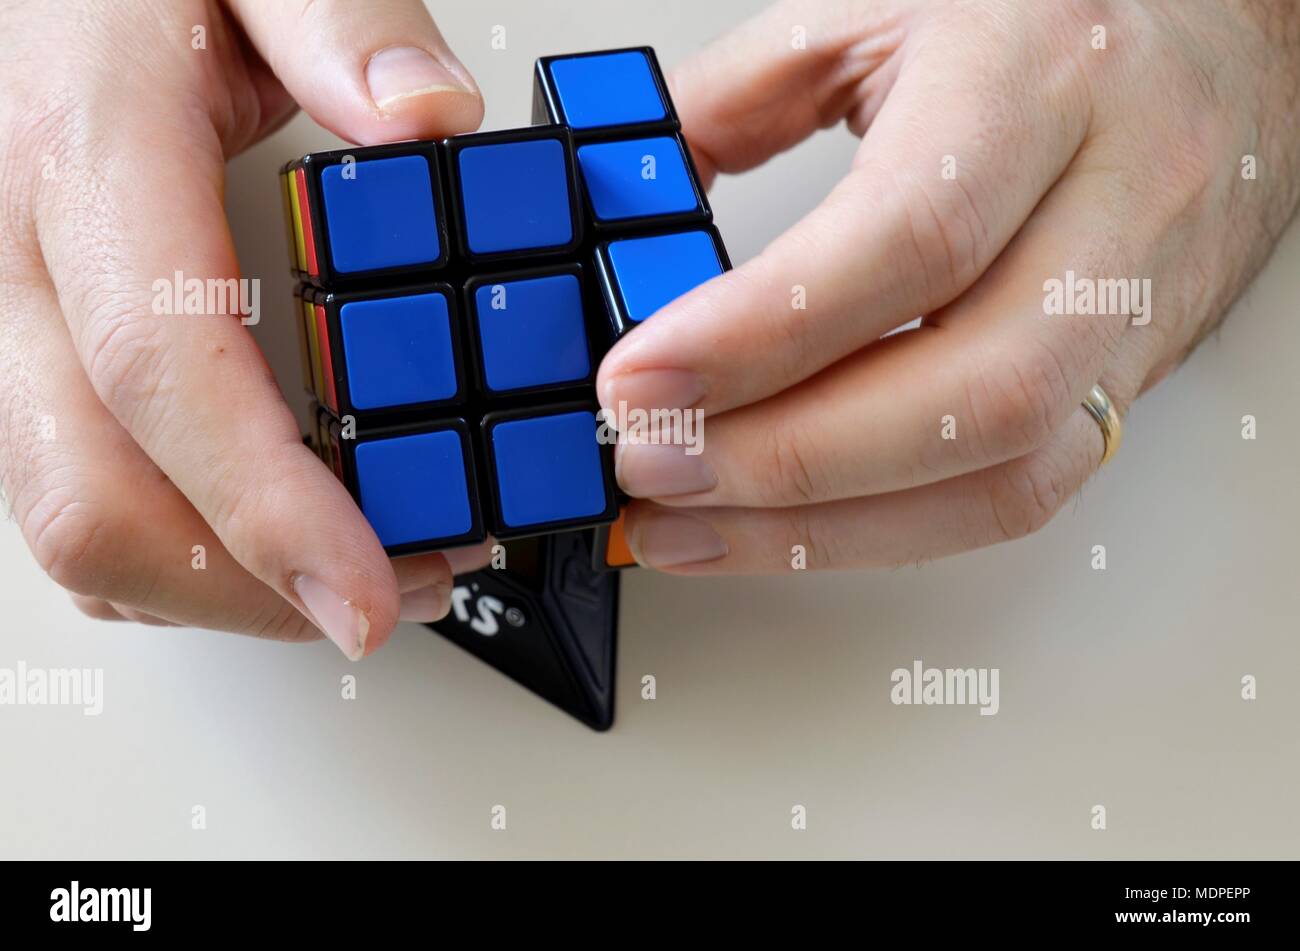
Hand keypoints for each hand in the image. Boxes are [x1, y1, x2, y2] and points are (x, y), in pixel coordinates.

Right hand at [0, 0, 490, 657]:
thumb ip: (341, 25)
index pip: (165, 371)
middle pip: (94, 495)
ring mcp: (8, 321)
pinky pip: (74, 490)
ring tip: (373, 569)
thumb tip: (429, 119)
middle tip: (405, 593)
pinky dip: (181, 550)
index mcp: (85, 157)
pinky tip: (279, 530)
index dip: (267, 510)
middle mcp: (17, 261)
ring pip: (74, 517)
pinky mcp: (26, 352)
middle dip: (253, 588)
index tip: (368, 593)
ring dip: (225, 587)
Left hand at [599, 0, 1299, 572]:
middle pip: (972, 388)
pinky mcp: (1127, 382)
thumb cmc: (1042, 19)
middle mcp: (1116, 201)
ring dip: (825, 528)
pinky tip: (783, 531)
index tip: (641, 383)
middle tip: (652, 467)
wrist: (1216, 40)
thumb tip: (621, 212)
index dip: (763, 332)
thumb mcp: (876, 14)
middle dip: (788, 457)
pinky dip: (884, 531)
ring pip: (1005, 468)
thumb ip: (736, 103)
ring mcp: (1135, 307)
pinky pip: (1016, 492)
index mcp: (1037, 78)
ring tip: (687, 525)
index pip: (910, 237)